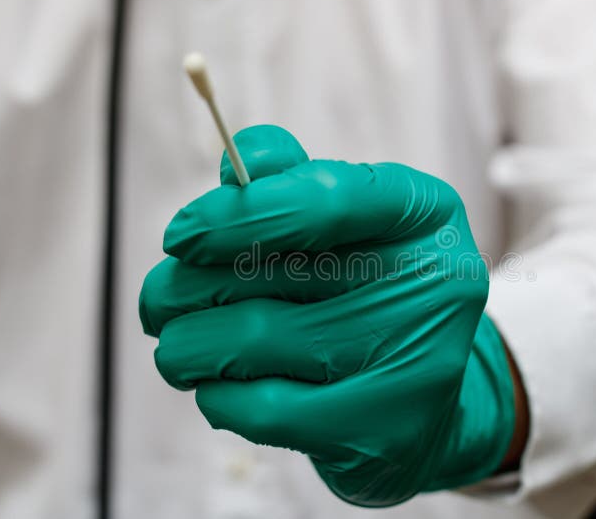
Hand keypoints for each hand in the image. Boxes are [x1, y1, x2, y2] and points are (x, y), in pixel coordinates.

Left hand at [139, 125, 516, 506]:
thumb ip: (288, 181)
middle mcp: (435, 283)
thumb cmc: (364, 296)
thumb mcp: (344, 225)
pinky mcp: (383, 430)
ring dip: (187, 344)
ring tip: (176, 346)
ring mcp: (416, 362)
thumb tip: (233, 166)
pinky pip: (265, 409)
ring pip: (257, 340)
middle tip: (159, 299)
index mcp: (426, 214)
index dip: (238, 214)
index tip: (180, 235)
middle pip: (274, 274)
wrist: (417, 400)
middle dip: (189, 286)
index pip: (325, 198)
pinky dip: (217, 395)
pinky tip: (215, 387)